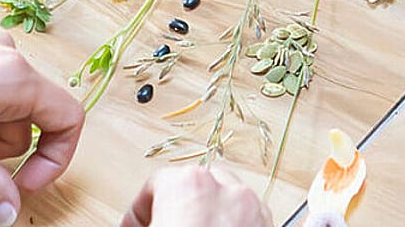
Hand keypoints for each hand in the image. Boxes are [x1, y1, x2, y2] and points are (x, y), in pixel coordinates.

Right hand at [122, 165, 272, 226]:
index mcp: (191, 185)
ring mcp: (255, 209)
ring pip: (228, 195)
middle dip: (180, 202)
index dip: (140, 206)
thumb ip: (140, 215)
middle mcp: (228, 189)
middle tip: (165, 220)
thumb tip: (134, 218)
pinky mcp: (270, 225)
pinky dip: (235, 221)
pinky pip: (250, 214)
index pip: (159, 181)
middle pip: (198, 182)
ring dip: (209, 210)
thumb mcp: (150, 224)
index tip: (136, 222)